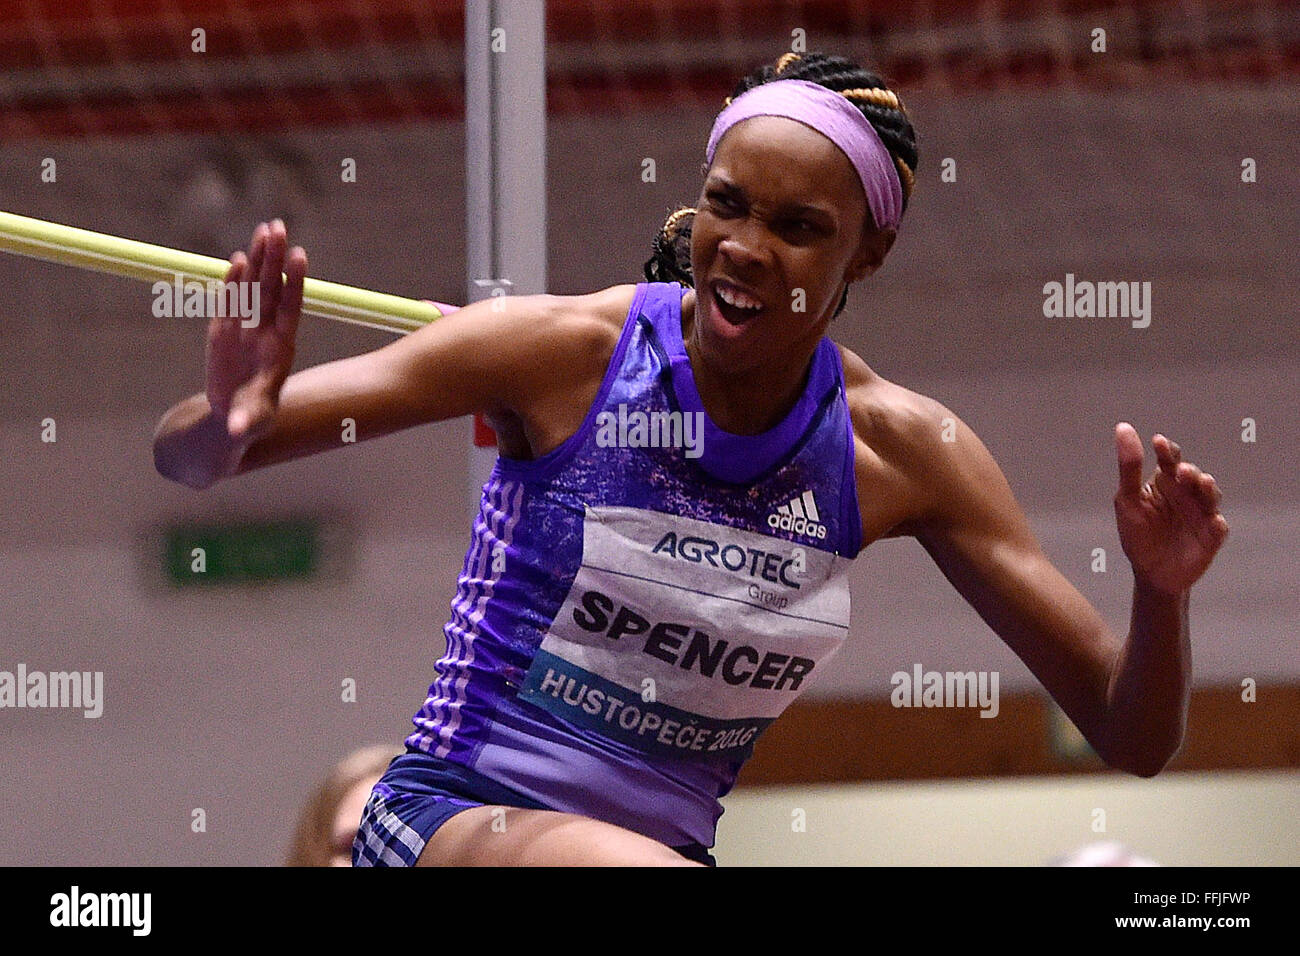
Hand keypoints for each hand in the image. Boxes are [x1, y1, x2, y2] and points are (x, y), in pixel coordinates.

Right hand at [206, 219, 306, 439]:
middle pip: (272, 289)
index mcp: (279, 350)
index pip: (290, 309)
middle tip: (279, 226)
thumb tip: (238, 430)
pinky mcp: (224, 331)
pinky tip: (237, 260)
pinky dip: (232, 281)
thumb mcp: (251, 424)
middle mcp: (264, 334)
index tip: (301, 256)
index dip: (295, 283)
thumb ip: (246, 422)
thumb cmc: (250, 422)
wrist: (232, 420)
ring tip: (265, 229)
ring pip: (254, 288)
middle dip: (275, 258)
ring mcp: (245, 329)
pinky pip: (230, 300)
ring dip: (258, 260)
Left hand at [1114, 422, 1228, 594]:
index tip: (1158, 442)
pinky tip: (1213, 521)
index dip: (1167, 450)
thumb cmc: (1138, 535)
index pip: (1170, 459)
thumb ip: (1128, 467)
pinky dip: (1217, 523)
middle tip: (1180, 471)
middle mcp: (1187, 494)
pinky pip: (1218, 527)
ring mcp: (1202, 513)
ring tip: (1201, 483)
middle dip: (1189, 471)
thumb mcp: (1127, 500)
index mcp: (1165, 482)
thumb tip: (1123, 428)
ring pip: (1210, 495)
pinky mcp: (1212, 535)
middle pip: (1193, 475)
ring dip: (1207, 488)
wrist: (1151, 573)